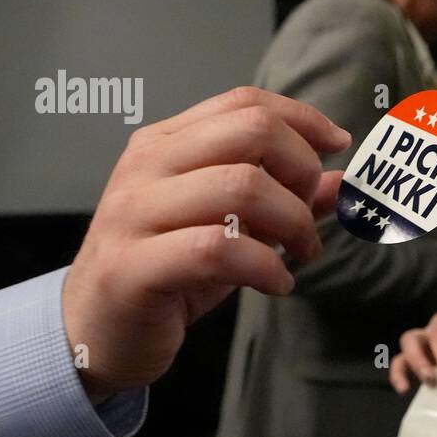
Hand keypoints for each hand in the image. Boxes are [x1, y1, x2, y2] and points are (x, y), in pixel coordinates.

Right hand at [63, 87, 350, 402]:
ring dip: (293, 222)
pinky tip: (277, 283)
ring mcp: (133, 213)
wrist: (95, 332)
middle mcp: (146, 167)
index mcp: (166, 144)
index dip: (302, 120)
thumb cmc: (167, 274)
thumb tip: (342, 180)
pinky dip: (265, 266)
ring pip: (242, 186)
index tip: (337, 146)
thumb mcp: (232, 229)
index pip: (244, 103)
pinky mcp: (132, 266)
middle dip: (302, 171)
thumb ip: (284, 200)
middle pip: (252, 132)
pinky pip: (218, 249)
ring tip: (299, 254)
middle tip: (307, 217)